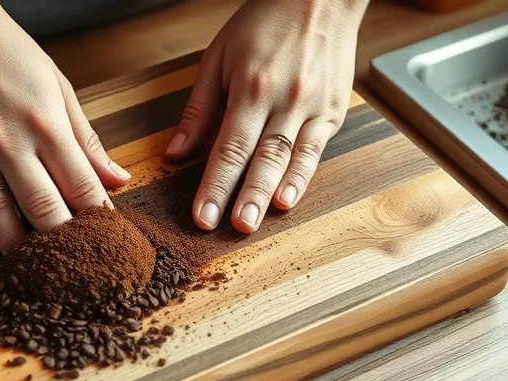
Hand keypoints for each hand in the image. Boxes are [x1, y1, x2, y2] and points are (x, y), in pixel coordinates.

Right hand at [0, 1, 130, 251]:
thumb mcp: (57, 86)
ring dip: (21, 246)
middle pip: (43, 209)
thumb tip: (117, 178)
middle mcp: (8, 142)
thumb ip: (87, 138)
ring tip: (36, 263)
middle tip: (77, 264)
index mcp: (45, 123)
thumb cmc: (7, 52)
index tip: (108, 239)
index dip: (98, 218)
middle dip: (64, 242)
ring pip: (0, 217)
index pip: (80, 186)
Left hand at [166, 0, 366, 232]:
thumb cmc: (263, 24)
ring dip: (272, 195)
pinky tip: (290, 199)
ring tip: (258, 223)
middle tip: (234, 229)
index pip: (229, 147)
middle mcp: (284, 99)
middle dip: (245, 197)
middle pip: (261, 158)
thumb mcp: (217, 58)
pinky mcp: (332, 111)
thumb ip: (198, 110)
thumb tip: (175, 154)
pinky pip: (315, 151)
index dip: (215, 185)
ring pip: (290, 159)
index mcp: (251, 87)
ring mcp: (312, 107)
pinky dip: (303, 177)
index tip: (202, 216)